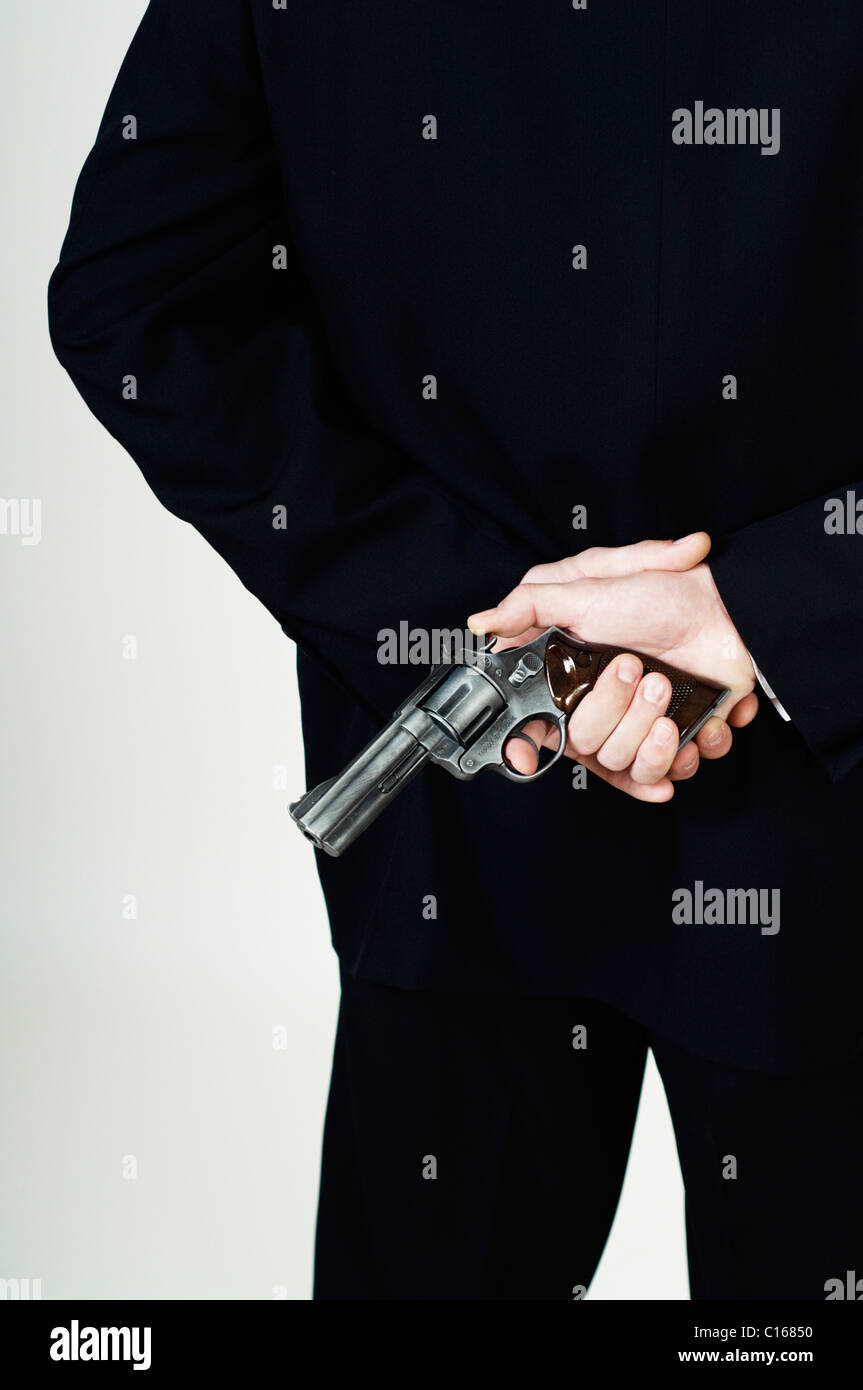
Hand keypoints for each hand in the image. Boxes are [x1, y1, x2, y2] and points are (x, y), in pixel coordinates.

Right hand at [467, 533, 758, 800]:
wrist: (729, 610)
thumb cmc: (662, 592)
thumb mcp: (586, 587)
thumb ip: (529, 605)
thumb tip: (479, 623)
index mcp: (570, 677)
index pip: (535, 724)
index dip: (526, 744)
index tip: (525, 755)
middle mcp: (601, 706)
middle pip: (589, 744)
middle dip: (619, 712)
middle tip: (641, 671)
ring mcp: (639, 725)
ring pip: (628, 764)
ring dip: (655, 736)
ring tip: (670, 690)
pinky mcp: (676, 737)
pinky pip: (669, 773)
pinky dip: (687, 756)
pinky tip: (698, 729)